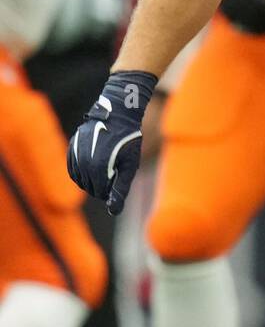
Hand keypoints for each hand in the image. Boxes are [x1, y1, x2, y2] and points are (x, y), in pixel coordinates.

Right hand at [67, 70, 157, 214]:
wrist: (117, 115)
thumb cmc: (128, 141)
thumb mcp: (129, 166)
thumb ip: (120, 189)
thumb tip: (113, 211)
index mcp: (99, 168)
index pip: (100, 192)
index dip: (111, 191)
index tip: (119, 179)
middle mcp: (84, 162)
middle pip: (90, 187)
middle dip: (101, 186)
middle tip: (113, 173)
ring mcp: (76, 154)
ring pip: (80, 180)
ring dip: (90, 180)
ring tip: (104, 169)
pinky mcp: (72, 148)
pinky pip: (72, 169)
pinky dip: (80, 172)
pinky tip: (90, 168)